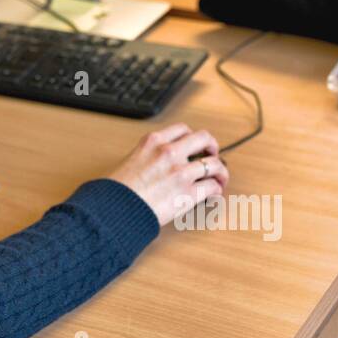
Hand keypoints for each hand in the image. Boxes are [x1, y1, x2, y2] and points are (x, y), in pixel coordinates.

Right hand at [107, 123, 228, 227]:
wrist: (116, 208)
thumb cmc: (118, 189)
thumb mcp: (132, 159)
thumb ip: (150, 155)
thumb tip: (162, 164)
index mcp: (153, 141)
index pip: (182, 129)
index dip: (192, 137)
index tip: (194, 145)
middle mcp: (169, 152)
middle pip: (204, 138)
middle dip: (212, 147)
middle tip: (212, 156)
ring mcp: (180, 172)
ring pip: (214, 164)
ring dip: (221, 171)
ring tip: (220, 179)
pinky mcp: (188, 193)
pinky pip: (212, 187)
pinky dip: (216, 191)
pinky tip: (213, 196)